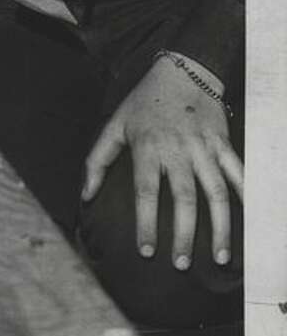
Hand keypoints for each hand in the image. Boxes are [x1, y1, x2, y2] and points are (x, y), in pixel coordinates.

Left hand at [81, 52, 242, 268]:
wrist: (180, 71)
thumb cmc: (143, 103)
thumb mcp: (115, 125)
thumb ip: (97, 161)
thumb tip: (85, 195)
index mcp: (148, 147)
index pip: (146, 192)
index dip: (146, 223)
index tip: (147, 251)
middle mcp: (178, 149)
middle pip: (184, 197)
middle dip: (184, 234)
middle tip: (182, 264)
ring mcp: (204, 147)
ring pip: (216, 192)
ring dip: (220, 226)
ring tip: (220, 256)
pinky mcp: (223, 143)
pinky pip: (238, 172)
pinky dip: (246, 196)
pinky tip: (251, 220)